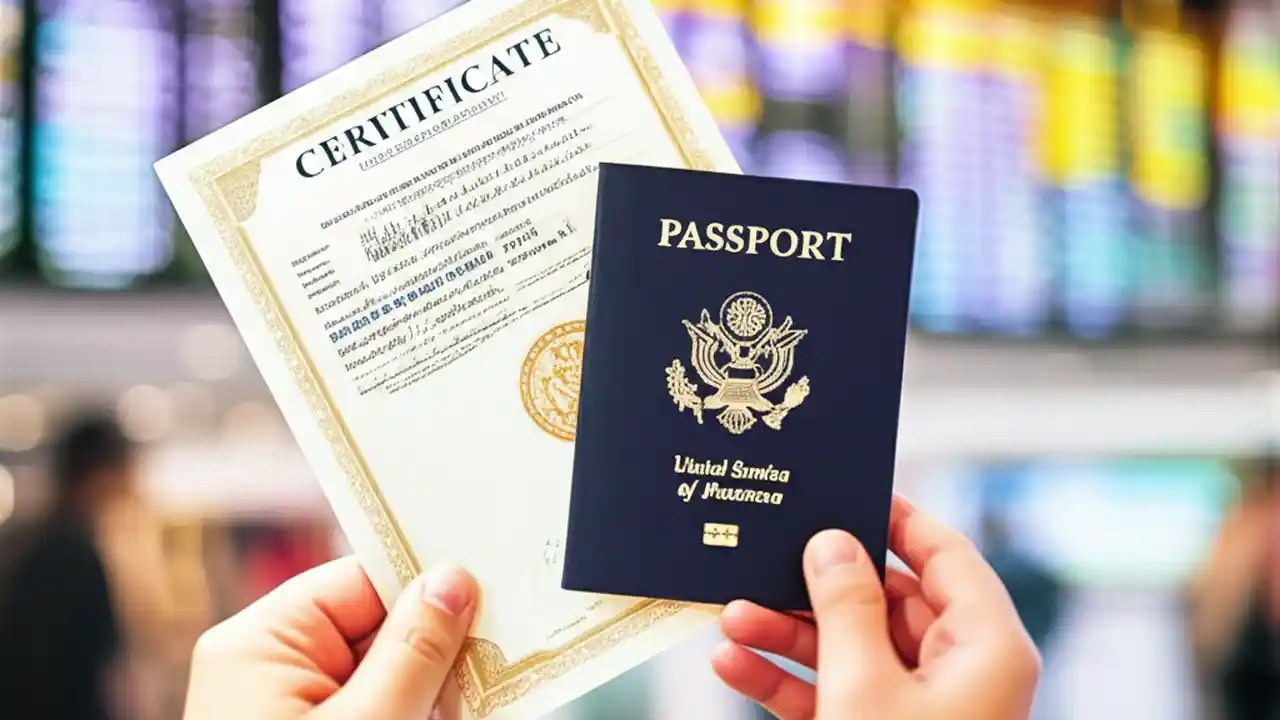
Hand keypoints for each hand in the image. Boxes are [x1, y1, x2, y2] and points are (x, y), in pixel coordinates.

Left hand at [184, 557, 477, 719]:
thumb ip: (412, 652)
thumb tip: (452, 581)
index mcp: (257, 641)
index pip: (361, 579)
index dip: (426, 585)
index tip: (489, 587)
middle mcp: (264, 666)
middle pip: (378, 627)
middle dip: (433, 647)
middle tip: (493, 657)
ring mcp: (284, 706)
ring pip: (382, 672)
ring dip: (427, 688)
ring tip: (467, 693)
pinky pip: (370, 703)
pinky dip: (410, 710)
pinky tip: (442, 713)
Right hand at [712, 496, 1039, 718]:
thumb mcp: (864, 687)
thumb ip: (845, 607)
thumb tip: (833, 543)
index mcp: (986, 647)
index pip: (945, 555)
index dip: (896, 518)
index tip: (846, 488)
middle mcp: (961, 671)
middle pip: (885, 602)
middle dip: (815, 588)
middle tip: (764, 558)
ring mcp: (922, 709)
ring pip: (852, 648)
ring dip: (789, 634)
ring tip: (730, 616)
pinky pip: (836, 693)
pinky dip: (788, 682)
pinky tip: (734, 666)